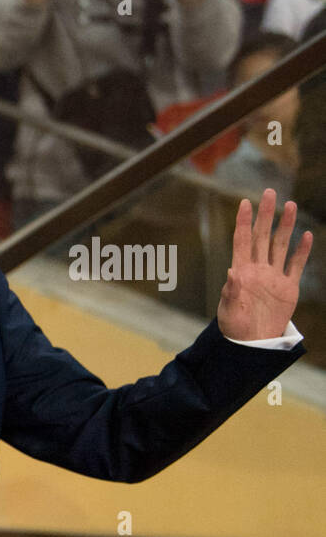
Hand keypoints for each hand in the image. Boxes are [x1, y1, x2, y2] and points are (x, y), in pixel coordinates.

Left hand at [218, 188, 312, 340]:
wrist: (252, 344)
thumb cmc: (235, 328)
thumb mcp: (229, 312)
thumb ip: (231, 293)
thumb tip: (232, 273)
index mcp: (241, 273)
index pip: (242, 241)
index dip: (244, 222)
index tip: (245, 203)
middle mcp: (258, 270)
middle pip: (263, 237)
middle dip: (266, 215)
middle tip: (269, 192)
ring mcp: (273, 277)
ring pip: (280, 245)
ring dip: (285, 226)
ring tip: (289, 205)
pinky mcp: (288, 288)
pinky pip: (296, 265)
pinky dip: (301, 251)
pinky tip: (306, 235)